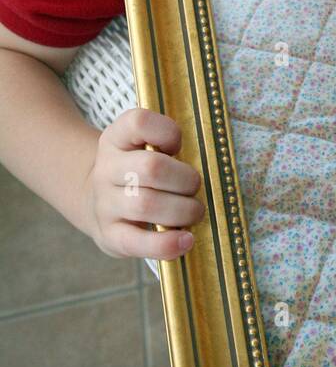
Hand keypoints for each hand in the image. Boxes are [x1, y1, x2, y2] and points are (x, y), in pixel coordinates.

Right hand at [83, 108, 204, 259]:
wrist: (94, 202)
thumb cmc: (136, 172)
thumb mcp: (141, 147)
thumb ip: (167, 147)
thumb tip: (210, 163)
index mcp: (116, 139)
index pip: (139, 122)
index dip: (168, 132)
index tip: (179, 146)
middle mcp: (106, 168)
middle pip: (151, 168)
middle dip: (185, 179)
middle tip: (195, 187)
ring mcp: (104, 203)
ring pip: (145, 204)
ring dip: (182, 210)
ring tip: (194, 212)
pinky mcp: (108, 235)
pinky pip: (136, 242)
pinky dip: (166, 244)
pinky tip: (185, 241)